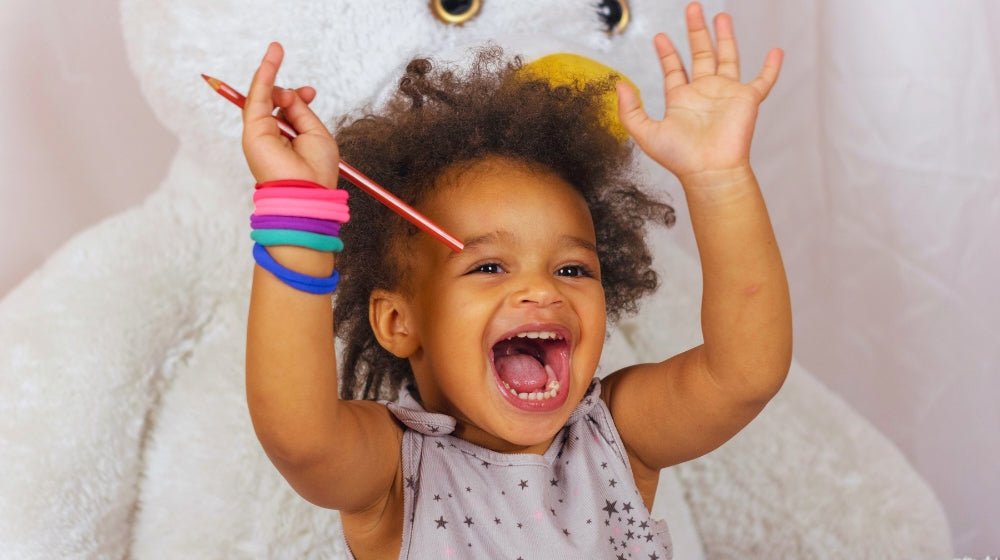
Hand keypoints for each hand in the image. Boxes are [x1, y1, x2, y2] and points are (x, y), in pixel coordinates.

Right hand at [242, 42, 339, 186]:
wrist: (307, 192)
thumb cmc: (316, 171)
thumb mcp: (316, 133)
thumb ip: (301, 110)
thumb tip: (289, 92)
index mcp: (287, 140)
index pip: (285, 111)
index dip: (297, 97)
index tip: (310, 92)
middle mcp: (271, 137)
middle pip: (272, 101)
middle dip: (287, 90)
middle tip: (305, 90)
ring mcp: (260, 133)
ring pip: (261, 95)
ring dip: (269, 70)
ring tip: (276, 49)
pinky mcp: (253, 130)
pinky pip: (257, 96)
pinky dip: (264, 75)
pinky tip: (270, 58)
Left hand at [616, 2, 781, 182]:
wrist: (709, 171)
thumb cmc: (680, 158)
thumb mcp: (645, 133)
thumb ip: (630, 110)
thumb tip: (620, 85)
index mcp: (682, 99)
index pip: (674, 69)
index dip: (667, 52)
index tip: (660, 36)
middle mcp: (704, 93)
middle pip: (701, 54)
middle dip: (696, 32)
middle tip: (692, 9)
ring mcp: (726, 94)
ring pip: (728, 57)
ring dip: (725, 36)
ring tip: (721, 16)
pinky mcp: (747, 99)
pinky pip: (763, 80)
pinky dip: (771, 67)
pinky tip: (776, 51)